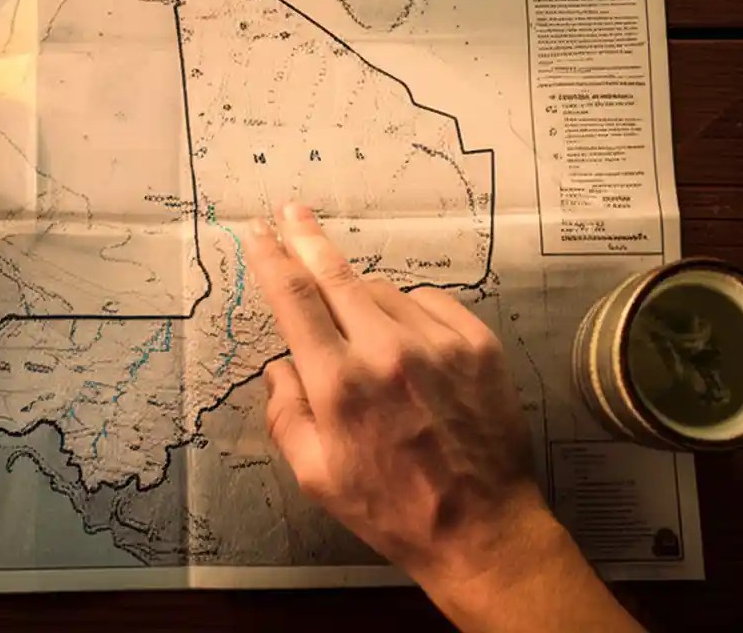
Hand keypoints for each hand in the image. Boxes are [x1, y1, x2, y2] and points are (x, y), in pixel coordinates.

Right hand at [243, 203, 545, 586]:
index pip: (294, 300)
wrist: (482, 529)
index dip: (272, 259)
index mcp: (338, 384)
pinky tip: (407, 338)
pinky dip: (410, 310)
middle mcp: (387, 352)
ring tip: (362, 332)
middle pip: (336, 275)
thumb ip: (285, 414)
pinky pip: (431, 303)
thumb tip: (280, 368)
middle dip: (308, 239)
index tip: (259, 234)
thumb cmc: (390, 509)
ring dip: (362, 295)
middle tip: (292, 212)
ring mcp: (438, 343)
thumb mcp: (315, 475)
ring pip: (384, 291)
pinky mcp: (479, 345)